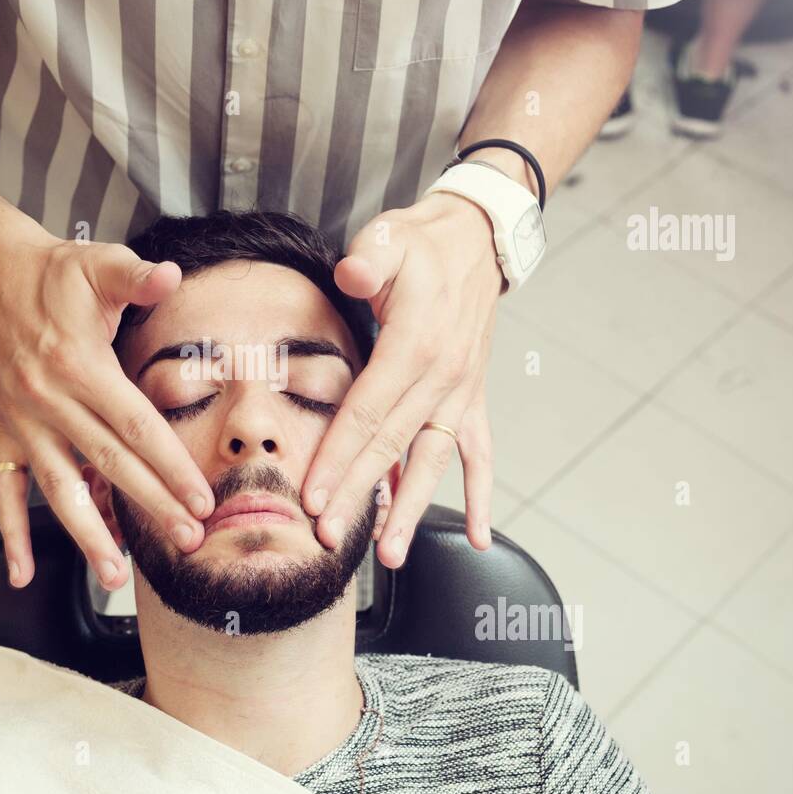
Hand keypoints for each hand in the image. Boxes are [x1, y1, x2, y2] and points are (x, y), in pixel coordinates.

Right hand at [0, 208, 213, 590]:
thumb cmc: (52, 275)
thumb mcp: (97, 265)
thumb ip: (135, 276)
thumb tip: (170, 276)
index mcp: (81, 367)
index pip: (135, 427)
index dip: (170, 465)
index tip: (201, 499)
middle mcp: (50, 402)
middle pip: (109, 466)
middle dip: (151, 507)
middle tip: (188, 541)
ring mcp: (23, 425)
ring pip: (59, 491)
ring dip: (87, 536)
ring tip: (114, 576)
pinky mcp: (2, 435)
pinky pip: (4, 493)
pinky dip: (11, 534)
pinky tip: (22, 575)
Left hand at [301, 187, 504, 563]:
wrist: (476, 241)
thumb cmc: (421, 244)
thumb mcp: (390, 237)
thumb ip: (370, 258)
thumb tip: (352, 275)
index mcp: (415, 344)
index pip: (368, 411)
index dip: (339, 455)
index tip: (313, 495)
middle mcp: (442, 377)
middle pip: (392, 447)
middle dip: (358, 495)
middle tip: (330, 537)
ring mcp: (460, 393)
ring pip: (433, 462)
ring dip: (411, 510)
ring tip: (391, 556)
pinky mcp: (471, 398)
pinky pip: (479, 455)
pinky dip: (479, 496)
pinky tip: (477, 538)